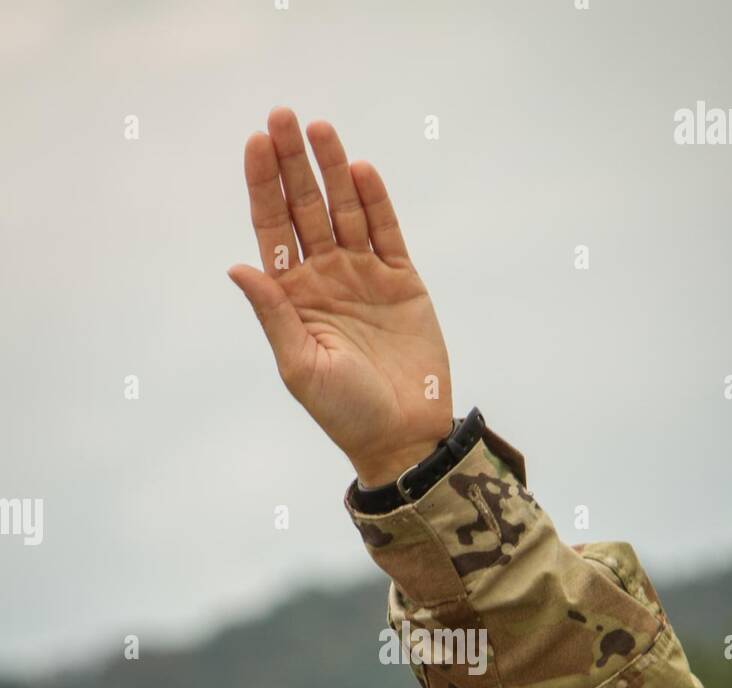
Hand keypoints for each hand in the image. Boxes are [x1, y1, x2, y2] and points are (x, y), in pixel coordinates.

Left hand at [228, 108, 453, 485]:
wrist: (402, 436)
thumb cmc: (344, 411)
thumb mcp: (299, 366)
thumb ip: (273, 314)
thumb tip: (238, 266)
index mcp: (293, 296)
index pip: (272, 229)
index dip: (263, 186)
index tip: (256, 144)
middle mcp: (326, 277)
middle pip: (305, 208)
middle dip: (293, 163)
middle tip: (282, 117)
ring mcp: (364, 276)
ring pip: (345, 211)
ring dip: (333, 171)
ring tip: (320, 130)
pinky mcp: (403, 283)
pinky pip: (387, 233)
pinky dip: (376, 202)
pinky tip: (361, 171)